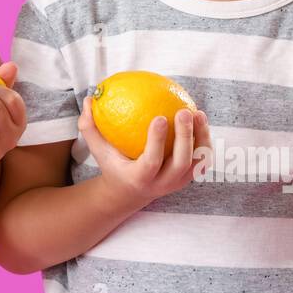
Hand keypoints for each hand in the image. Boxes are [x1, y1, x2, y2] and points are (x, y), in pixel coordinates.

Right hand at [78, 94, 211, 213]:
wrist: (129, 193)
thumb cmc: (112, 164)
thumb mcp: (98, 149)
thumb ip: (90, 126)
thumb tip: (89, 98)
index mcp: (140, 178)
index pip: (152, 161)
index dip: (158, 141)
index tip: (160, 117)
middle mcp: (162, 184)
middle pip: (180, 163)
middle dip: (185, 137)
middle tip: (183, 112)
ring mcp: (178, 182)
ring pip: (197, 162)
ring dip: (201, 137)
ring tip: (198, 113)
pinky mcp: (188, 177)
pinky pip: (202, 158)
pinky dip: (204, 139)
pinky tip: (200, 117)